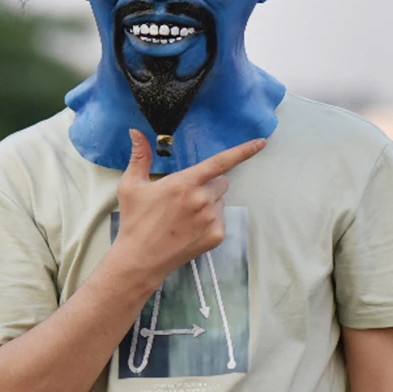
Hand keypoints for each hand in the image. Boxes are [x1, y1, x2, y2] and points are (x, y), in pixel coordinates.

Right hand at [113, 130, 265, 288]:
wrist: (140, 259)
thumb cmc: (135, 220)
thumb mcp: (131, 185)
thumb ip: (140, 156)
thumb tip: (136, 132)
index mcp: (185, 183)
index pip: (220, 162)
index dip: (243, 151)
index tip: (260, 143)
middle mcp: (202, 200)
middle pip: (221, 182)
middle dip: (208, 184)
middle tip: (186, 196)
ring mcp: (211, 219)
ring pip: (220, 201)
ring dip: (209, 203)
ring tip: (184, 215)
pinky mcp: (215, 236)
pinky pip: (220, 219)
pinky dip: (209, 221)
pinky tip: (190, 228)